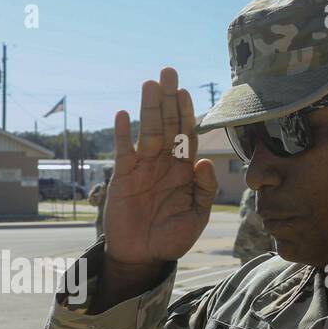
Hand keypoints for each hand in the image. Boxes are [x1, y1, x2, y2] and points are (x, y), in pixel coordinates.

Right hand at [105, 67, 216, 271]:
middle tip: (168, 72)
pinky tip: (123, 115)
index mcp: (185, 170)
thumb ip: (204, 191)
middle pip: (168, 125)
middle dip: (168, 99)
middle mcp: (165, 162)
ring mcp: (143, 167)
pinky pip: (123, 151)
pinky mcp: (123, 177)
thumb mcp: (196, 218)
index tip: (185, 92)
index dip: (187, 113)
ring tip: (149, 84)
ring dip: (148, 108)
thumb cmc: (172, 238)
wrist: (142, 256)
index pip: (188, 135)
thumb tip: (204, 162)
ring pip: (147, 132)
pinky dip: (122, 134)